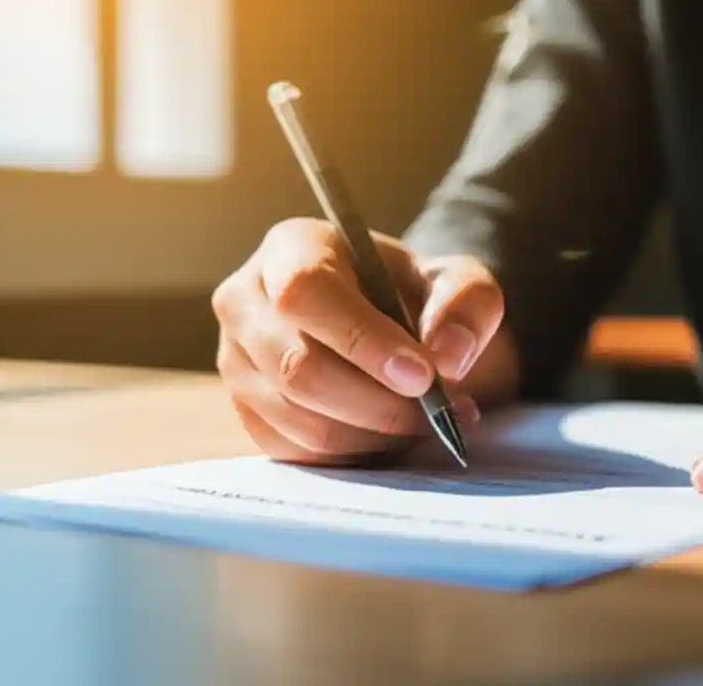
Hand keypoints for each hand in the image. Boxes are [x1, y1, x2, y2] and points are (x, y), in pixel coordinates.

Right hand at [212, 217, 506, 464]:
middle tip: (440, 412)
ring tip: (428, 423)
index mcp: (293, 248)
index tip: (422, 376)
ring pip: (300, 420)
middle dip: (379, 403)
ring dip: (375, 434)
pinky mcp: (246, 412)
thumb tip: (447, 356)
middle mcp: (246, 301)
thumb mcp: (457, 282)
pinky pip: (297, 451)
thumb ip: (466, 304)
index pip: (306, 292)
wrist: (386, 326)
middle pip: (298, 368)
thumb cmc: (413, 296)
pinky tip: (393, 435)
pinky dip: (355, 455)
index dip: (363, 340)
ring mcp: (236, 361)